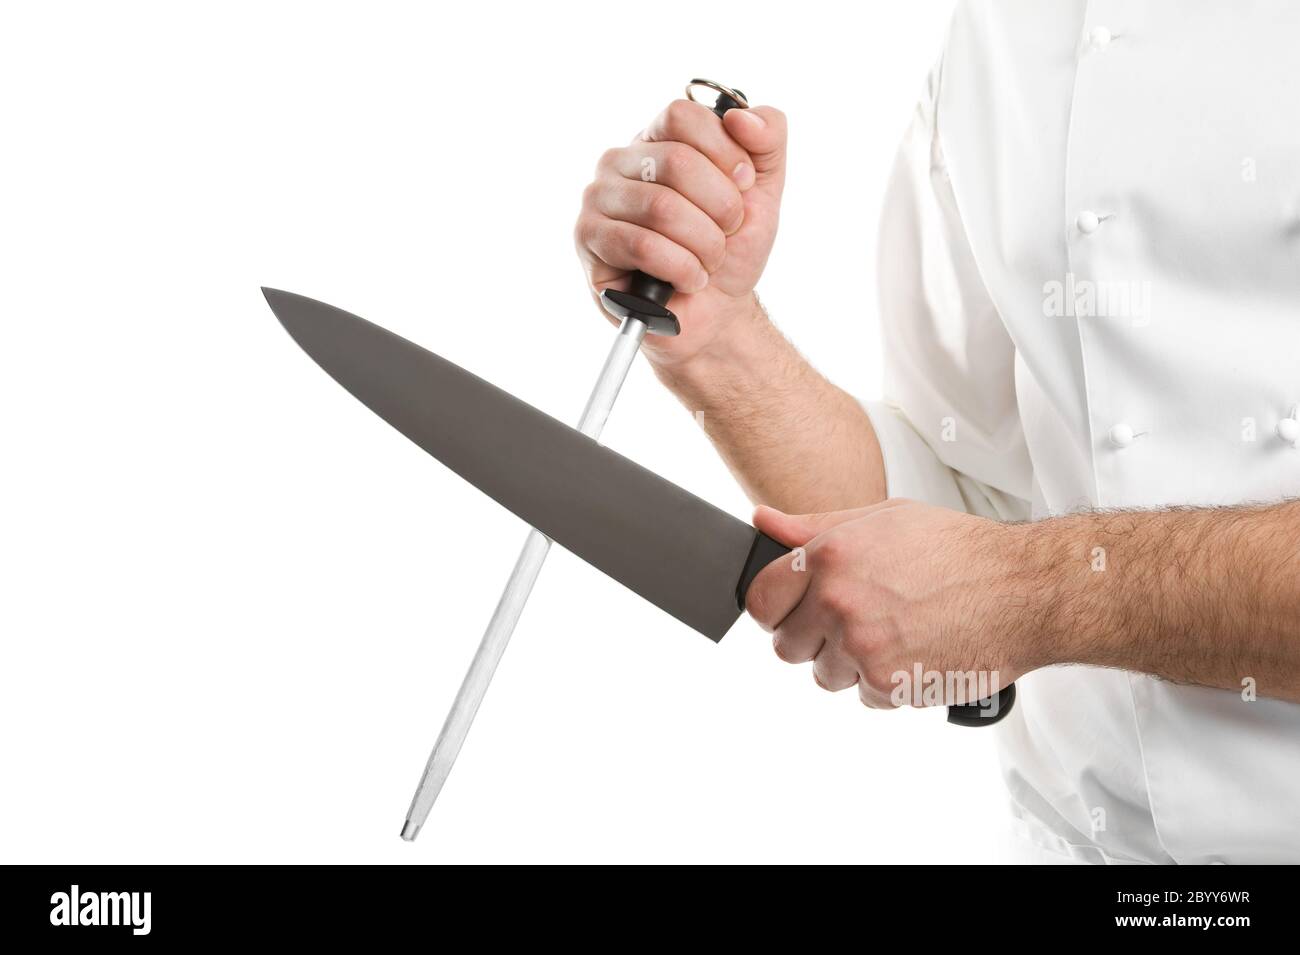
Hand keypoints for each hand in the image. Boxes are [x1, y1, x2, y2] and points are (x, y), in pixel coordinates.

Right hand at [574, 98, 786, 368]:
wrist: (718, 311)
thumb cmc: (732, 247)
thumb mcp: (765, 186)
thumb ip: (768, 135)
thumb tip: (741, 116)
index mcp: (658, 137)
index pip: (684, 116)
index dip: (725, 154)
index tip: (744, 187)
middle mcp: (620, 161)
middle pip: (677, 161)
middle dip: (721, 208)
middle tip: (726, 234)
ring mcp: (598, 199)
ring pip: (662, 207)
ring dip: (704, 245)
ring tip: (707, 262)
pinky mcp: (589, 240)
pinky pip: (642, 245)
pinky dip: (682, 269)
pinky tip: (689, 281)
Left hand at [744, 500, 1036, 708]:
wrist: (1024, 591)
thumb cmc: (958, 549)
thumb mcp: (882, 518)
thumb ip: (813, 526)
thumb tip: (763, 521)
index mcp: (829, 556)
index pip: (760, 600)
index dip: (776, 609)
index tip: (793, 611)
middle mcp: (837, 601)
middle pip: (786, 646)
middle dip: (813, 640)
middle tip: (854, 622)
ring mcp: (861, 646)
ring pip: (825, 675)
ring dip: (851, 664)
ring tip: (894, 633)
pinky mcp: (889, 684)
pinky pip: (865, 696)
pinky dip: (886, 683)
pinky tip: (915, 652)